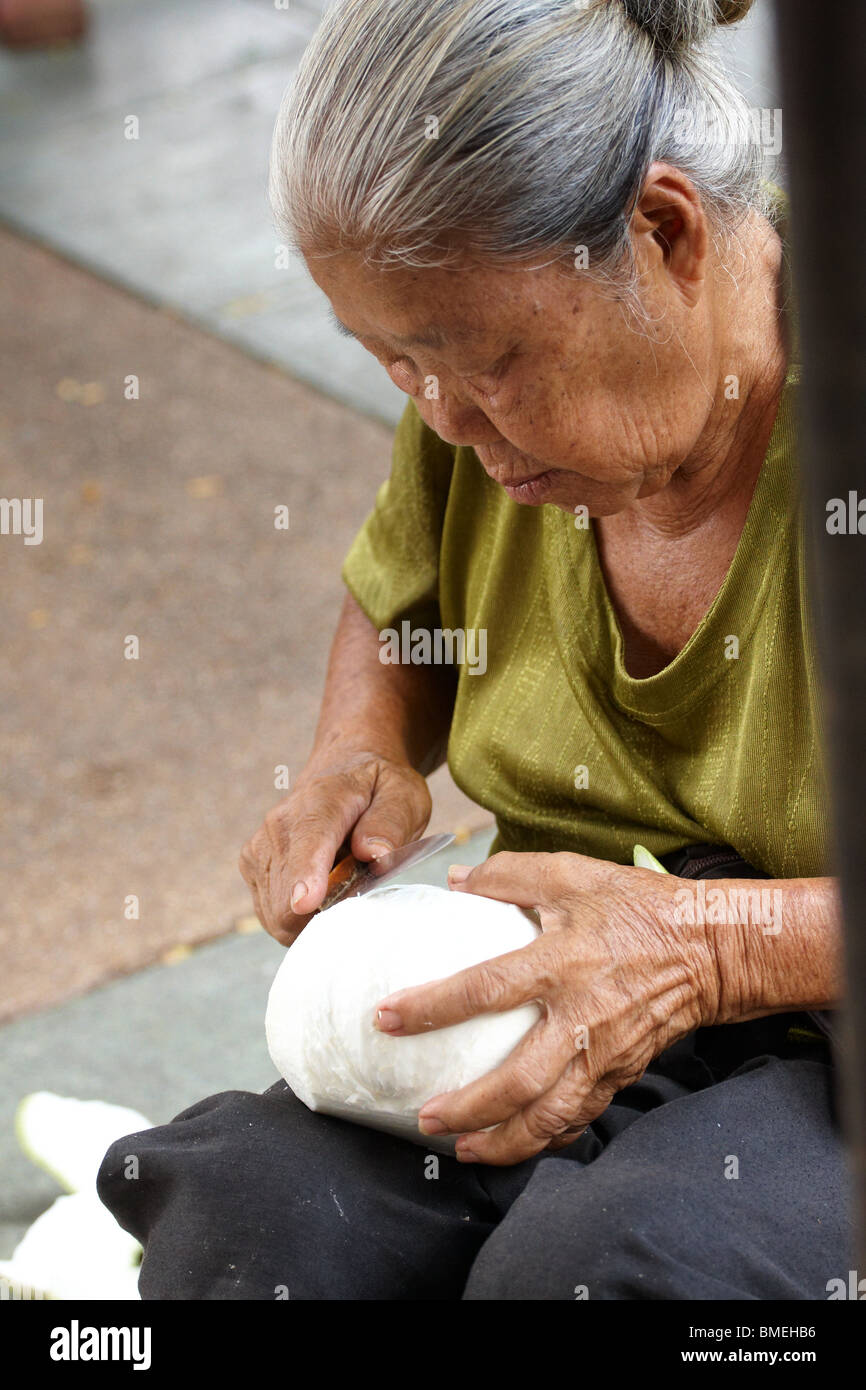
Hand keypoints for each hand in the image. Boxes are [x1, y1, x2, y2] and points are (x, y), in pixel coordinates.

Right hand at [239, 749, 431, 944]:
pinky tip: (321, 890)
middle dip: (322, 914)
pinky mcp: (252, 865)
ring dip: (311, 916)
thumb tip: (374, 853)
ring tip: (340, 886)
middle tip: (356, 899)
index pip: (309, 841)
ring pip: (276, 912)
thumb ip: (390, 822)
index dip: (305, 876)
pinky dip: (297, 915)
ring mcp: (261, 846)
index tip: (306, 903)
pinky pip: (271, 914)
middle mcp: (280, 823)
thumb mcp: (403, 795)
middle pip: (286, 893)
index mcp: (323, 800)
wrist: (344, 770)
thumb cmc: (377, 789)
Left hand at [373, 851, 721, 1164]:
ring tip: (463, 1149)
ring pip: (551, 1114)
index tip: (387, 1018)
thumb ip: (510, 875)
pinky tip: (518, 1144)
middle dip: (468, 1107)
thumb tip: (456, 881)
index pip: (485, 988)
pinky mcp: (621, 1072)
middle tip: (425, 1118)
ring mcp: (604, 1052)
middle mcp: (581, 1016)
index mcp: (562, 962)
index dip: (432, 1007)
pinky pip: (580, 1117)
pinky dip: (546, 1138)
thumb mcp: (574, 873)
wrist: (711, 948)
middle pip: (519, 1079)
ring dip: (504, 1140)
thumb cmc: (639, 907)